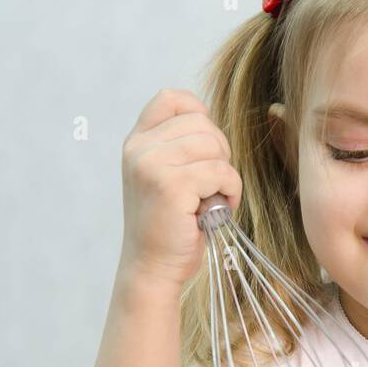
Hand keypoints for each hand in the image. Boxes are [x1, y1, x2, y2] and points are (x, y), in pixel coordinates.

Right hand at [119, 87, 242, 288]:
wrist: (152, 268)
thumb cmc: (168, 226)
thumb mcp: (164, 176)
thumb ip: (178, 147)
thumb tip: (212, 124)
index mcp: (137, 142)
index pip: (172, 98)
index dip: (200, 115)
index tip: (206, 150)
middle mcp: (139, 149)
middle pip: (202, 123)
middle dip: (220, 153)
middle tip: (213, 185)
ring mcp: (152, 165)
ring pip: (214, 146)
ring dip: (226, 175)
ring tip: (214, 199)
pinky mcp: (171, 185)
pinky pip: (220, 172)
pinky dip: (229, 191)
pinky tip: (217, 210)